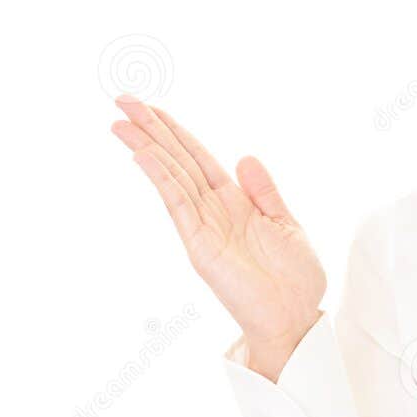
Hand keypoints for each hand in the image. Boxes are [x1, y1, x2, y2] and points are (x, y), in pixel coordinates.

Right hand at [109, 94, 325, 366]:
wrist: (296, 318)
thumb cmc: (295, 279)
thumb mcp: (287, 225)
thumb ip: (266, 192)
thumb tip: (245, 156)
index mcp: (235, 202)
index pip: (198, 158)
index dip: (176, 132)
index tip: (152, 107)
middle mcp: (213, 210)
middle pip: (177, 160)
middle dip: (152, 129)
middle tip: (122, 99)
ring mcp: (203, 227)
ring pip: (171, 177)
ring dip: (147, 147)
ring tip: (120, 121)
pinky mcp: (200, 245)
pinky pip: (177, 204)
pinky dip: (161, 178)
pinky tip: (145, 155)